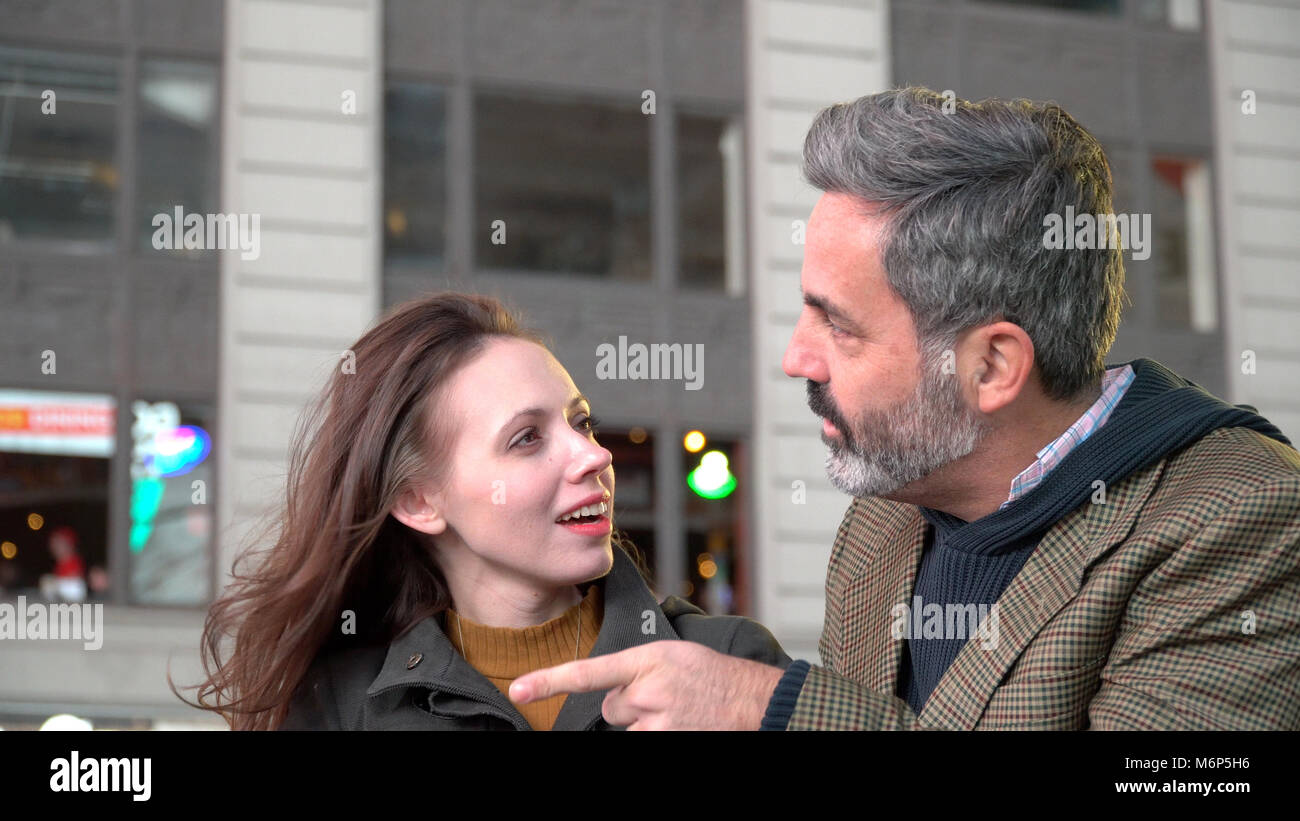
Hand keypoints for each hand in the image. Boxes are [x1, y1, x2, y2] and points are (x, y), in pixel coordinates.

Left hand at [508, 640, 786, 729]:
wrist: (752, 701)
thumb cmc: (711, 676)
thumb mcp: (672, 654)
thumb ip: (636, 666)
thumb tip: (609, 689)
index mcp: (647, 660)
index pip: (588, 672)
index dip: (549, 680)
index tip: (517, 689)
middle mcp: (648, 692)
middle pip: (610, 708)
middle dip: (630, 706)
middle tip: (664, 698)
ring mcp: (657, 723)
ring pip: (625, 729)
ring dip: (642, 725)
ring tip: (675, 713)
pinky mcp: (666, 743)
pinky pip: (640, 740)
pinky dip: (654, 733)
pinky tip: (678, 724)